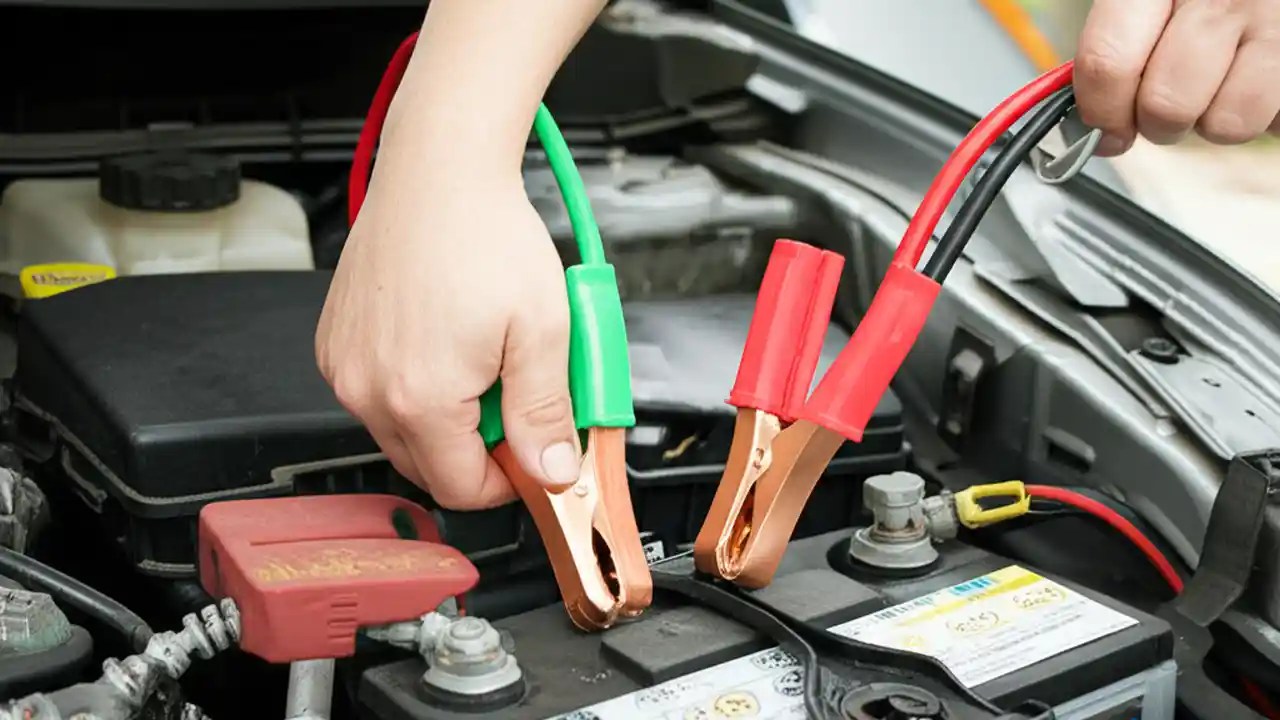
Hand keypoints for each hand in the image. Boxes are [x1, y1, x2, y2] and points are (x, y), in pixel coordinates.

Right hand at [316, 169, 579, 509]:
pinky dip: (416, 385)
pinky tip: (447, 341)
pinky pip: (378, 393)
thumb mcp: (542, 331)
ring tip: (484, 359)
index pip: (463, 490)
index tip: (537, 454)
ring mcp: (344, 366)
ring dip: (448, 416)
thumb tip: (553, 472)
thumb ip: (546, 414)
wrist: (439, 171)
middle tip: (517, 399)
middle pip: (429, 467)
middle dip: (480, 449)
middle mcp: (367, 390)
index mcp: (420, 399)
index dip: (510, 481)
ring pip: (403, 431)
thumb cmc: (485, 235)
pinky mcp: (335, 343)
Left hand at [1076, 0, 1279, 155]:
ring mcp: (1274, 22)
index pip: (1108, 60)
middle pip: (1164, 104)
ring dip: (1217, 120)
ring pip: (1225, 124)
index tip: (1105, 131)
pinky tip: (1263, 77)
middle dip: (1160, 123)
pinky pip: (1274, 121)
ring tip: (1226, 82)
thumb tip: (1095, 114)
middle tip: (1172, 103)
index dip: (1101, 110)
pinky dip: (1267, 114)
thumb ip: (1119, 43)